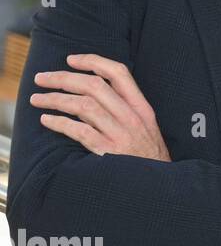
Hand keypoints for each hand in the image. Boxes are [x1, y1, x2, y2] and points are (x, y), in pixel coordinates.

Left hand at [31, 53, 170, 160]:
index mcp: (142, 107)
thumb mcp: (145, 126)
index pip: (119, 73)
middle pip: (94, 86)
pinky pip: (79, 131)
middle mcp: (132, 117)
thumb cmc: (147, 156)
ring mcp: (121, 135)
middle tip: (42, 78)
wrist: (158, 185)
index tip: (71, 60)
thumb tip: (89, 92)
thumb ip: (124, 108)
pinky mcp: (108, 152)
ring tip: (37, 98)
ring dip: (55, 99)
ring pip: (83, 106)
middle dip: (63, 78)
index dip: (93, 61)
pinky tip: (47, 120)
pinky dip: (59, 123)